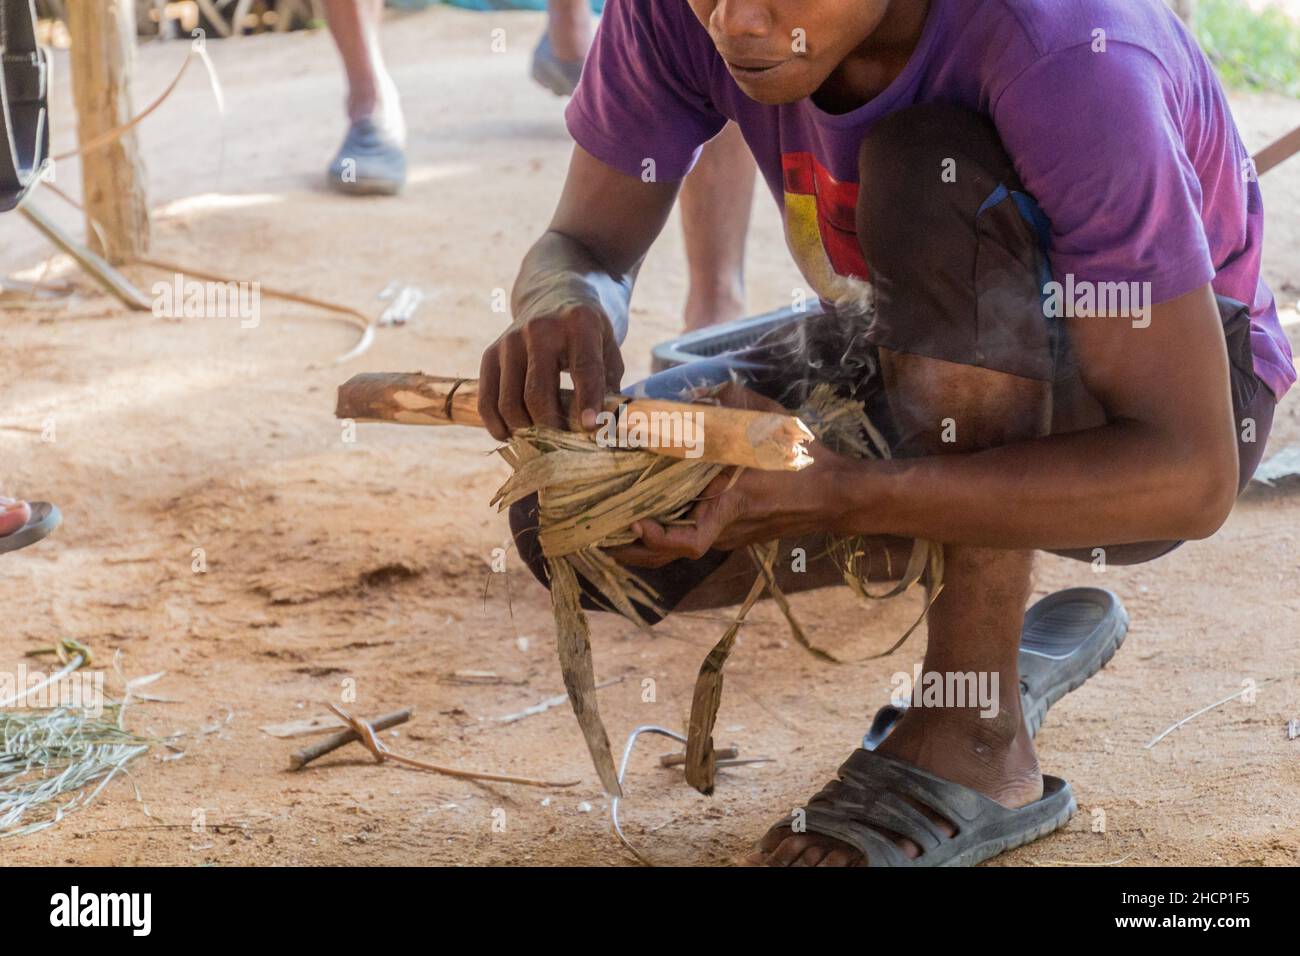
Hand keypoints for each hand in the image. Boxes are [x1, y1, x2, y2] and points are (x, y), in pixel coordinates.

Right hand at [478, 304, 623, 440]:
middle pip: (538, 393)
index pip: (584, 369)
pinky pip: (487, 399)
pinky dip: (496, 424)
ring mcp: (510, 341)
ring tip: (539, 442)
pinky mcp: (491, 353)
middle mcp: (540, 329)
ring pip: (510, 402)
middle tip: (563, 445)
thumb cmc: (587, 332)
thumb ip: (609, 383)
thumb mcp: (608, 346)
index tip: (589, 429)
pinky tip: (510, 435)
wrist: (553, 294)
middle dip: (550, 427)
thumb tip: (604, 427)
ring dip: (524, 430)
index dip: (587, 402)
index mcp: (579, 324)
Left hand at [608, 383, 852, 567]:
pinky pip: (691, 536)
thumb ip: (726, 404)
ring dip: (643, 544)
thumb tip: (691, 396)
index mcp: (731, 507)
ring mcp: (728, 535)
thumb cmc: (802, 458)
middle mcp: (724, 529)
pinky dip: (666, 530)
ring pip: (676, 548)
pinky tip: (646, 515)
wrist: (835, 493)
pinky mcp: (732, 532)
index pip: (689, 543)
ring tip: (606, 532)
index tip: (638, 525)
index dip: (658, 541)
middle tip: (595, 538)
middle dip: (631, 551)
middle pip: (668, 555)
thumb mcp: (765, 420)